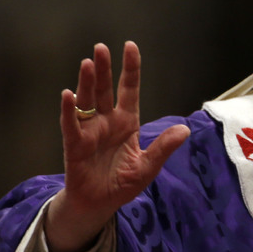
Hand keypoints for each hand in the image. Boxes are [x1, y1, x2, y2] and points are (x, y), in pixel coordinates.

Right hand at [44, 42, 188, 251]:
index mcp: (126, 122)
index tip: (130, 46)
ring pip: (87, 102)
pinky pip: (71, 125)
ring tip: (88, 63)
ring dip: (87, 83)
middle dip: (104, 69)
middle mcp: (107, 122)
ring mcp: (90, 132)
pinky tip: (67, 95)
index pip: (129, 90)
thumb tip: (184, 129)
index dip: (130, 69)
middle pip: (105, 90)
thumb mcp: (148, 166)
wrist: (100, 204)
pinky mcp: (75, 145)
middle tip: (101, 47)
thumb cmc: (122, 183)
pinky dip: (68, 111)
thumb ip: (164, 147)